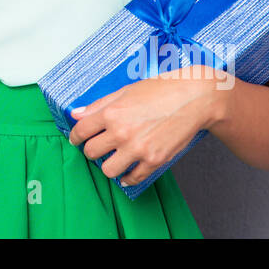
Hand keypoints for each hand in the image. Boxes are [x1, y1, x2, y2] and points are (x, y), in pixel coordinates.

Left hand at [66, 65, 221, 188]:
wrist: (193, 99)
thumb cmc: (160, 90)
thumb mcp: (125, 91)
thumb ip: (98, 105)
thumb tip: (75, 114)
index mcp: (112, 113)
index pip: (81, 131)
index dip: (75, 136)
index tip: (76, 139)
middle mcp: (122, 132)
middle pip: (91, 152)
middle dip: (91, 150)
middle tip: (98, 147)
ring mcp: (138, 149)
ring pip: (108, 170)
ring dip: (108, 165)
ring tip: (113, 158)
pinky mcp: (154, 160)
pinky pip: (132, 178)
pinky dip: (127, 177)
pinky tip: (128, 171)